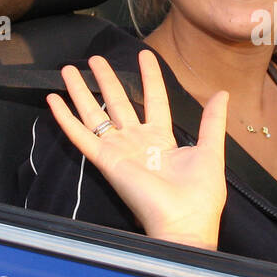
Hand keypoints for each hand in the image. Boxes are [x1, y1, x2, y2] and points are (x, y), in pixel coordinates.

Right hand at [46, 51, 228, 250]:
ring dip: (81, 92)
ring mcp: (119, 151)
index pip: (153, 99)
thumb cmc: (200, 195)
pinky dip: (66, 120)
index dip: (149, 77)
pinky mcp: (106, 162)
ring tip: (69, 69)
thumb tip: (223, 93)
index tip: (144, 54)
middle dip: (106, 80)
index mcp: (162, 139)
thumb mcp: (210, 150)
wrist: (185, 222)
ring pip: (95, 115)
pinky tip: (54, 102)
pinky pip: (82, 137)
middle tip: (95, 58)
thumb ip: (212, 121)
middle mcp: (137, 142)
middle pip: (117, 103)